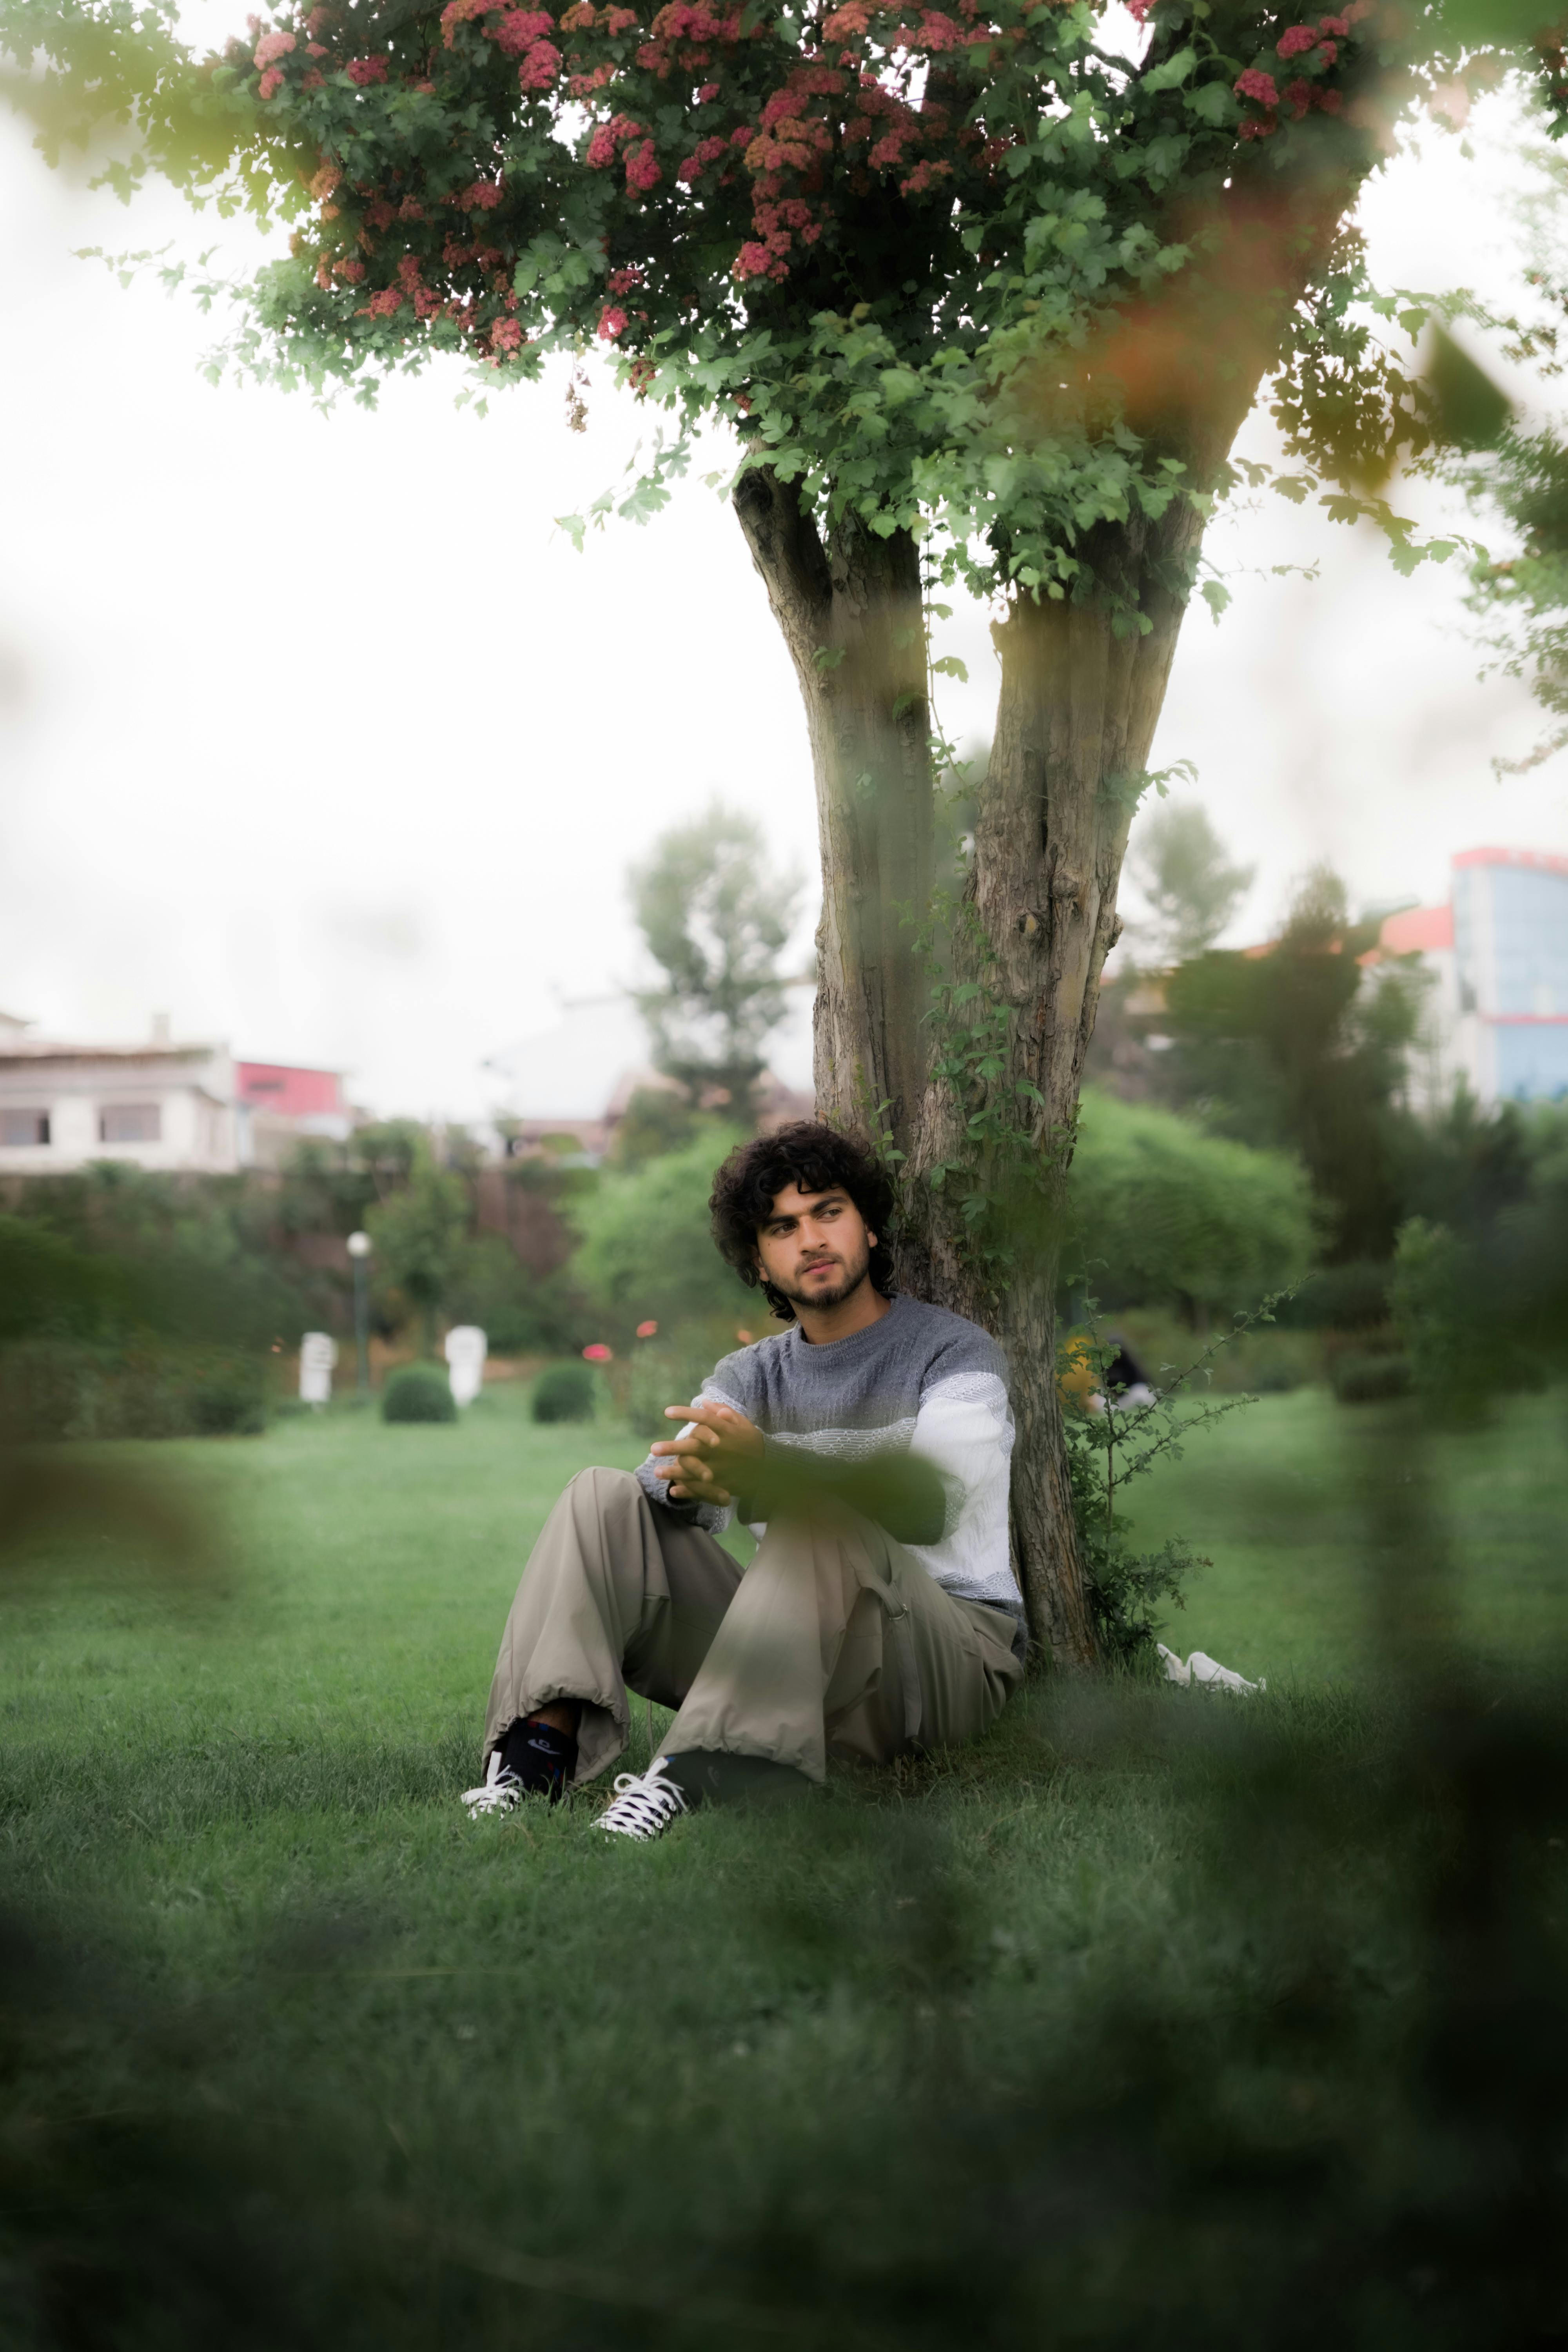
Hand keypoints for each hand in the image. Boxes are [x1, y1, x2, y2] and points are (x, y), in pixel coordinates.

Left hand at [648, 1400, 764, 1504]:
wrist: (770, 1467)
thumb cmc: (751, 1441)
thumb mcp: (742, 1423)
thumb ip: (724, 1412)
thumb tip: (704, 1402)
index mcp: (726, 1431)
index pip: (704, 1419)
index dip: (685, 1414)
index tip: (667, 1412)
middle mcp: (722, 1449)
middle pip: (694, 1446)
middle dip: (673, 1448)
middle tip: (653, 1449)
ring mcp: (721, 1468)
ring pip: (694, 1470)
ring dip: (674, 1472)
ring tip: (656, 1472)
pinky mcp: (723, 1484)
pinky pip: (703, 1488)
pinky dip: (688, 1490)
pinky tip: (673, 1490)